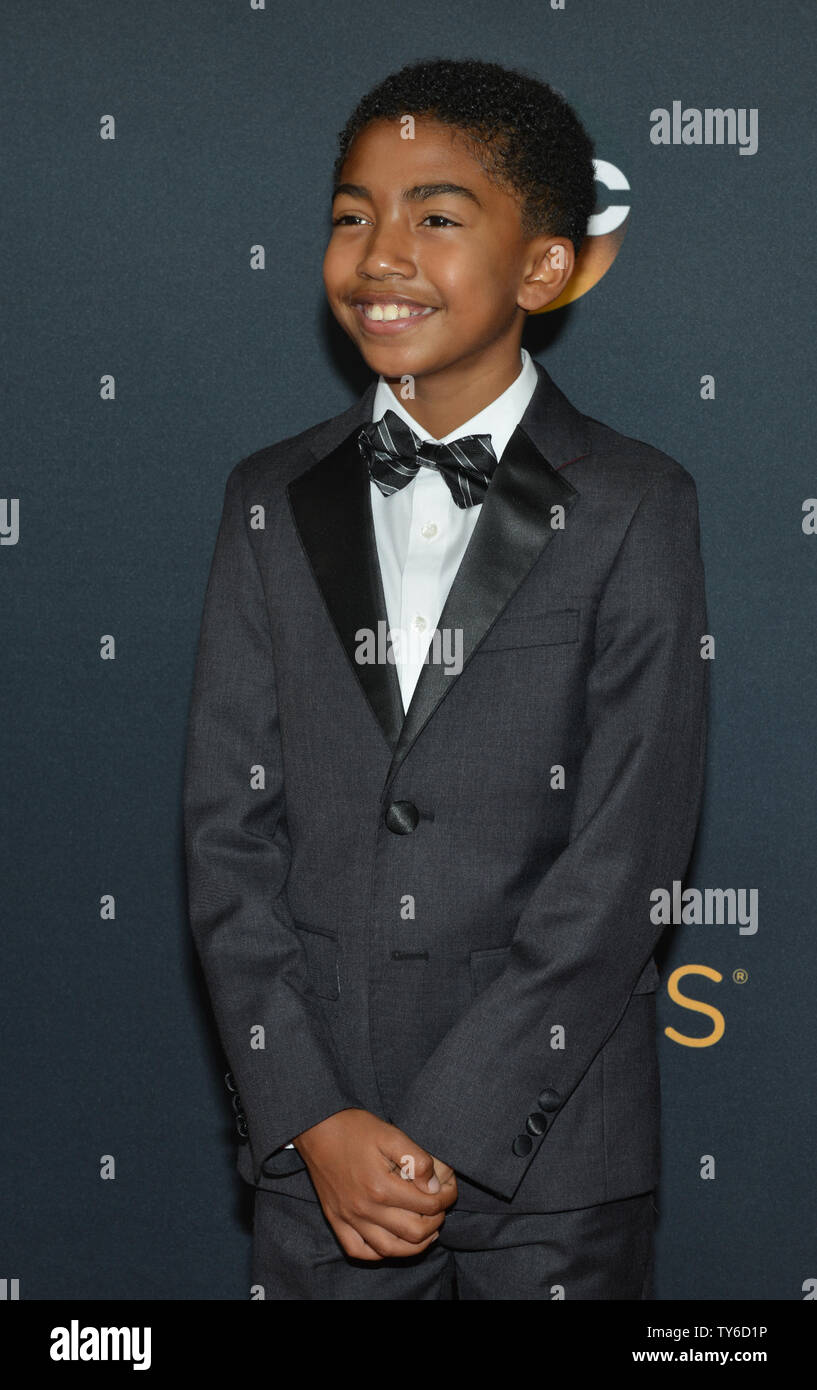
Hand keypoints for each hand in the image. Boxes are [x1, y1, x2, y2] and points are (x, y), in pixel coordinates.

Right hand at [292, 1108, 456, 1260]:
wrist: (316, 1127)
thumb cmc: (354, 1128)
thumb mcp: (390, 1134)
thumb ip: (416, 1160)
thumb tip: (433, 1185)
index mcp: (381, 1187)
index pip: (427, 1205)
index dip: (446, 1198)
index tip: (450, 1190)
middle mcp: (365, 1209)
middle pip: (414, 1232)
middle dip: (436, 1222)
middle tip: (440, 1209)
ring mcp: (349, 1218)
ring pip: (390, 1249)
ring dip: (415, 1244)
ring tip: (427, 1231)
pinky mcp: (336, 1220)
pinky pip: (359, 1250)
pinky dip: (379, 1253)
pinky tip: (392, 1242)